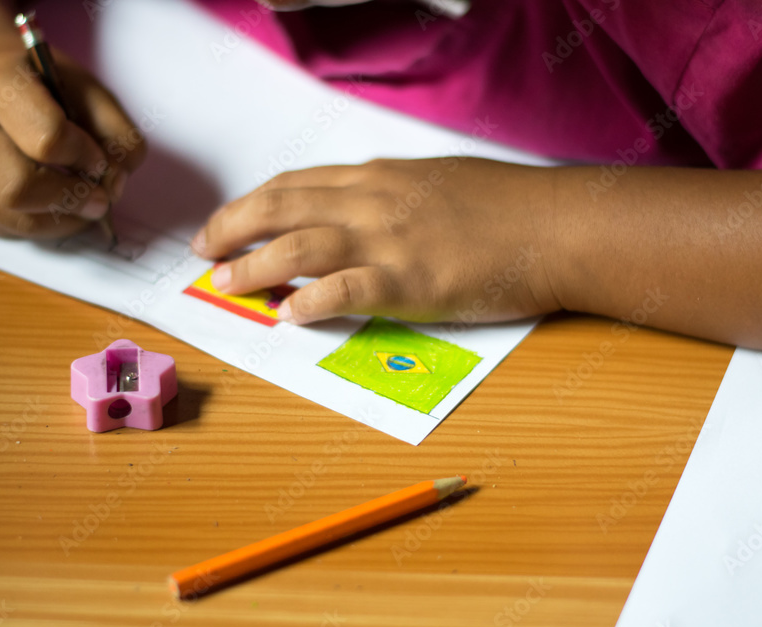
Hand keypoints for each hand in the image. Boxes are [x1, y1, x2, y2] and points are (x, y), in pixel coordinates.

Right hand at [0, 48, 146, 238]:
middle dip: (72, 200)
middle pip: (19, 189)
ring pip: (16, 220)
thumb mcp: (90, 93)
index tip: (98, 160)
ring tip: (83, 203)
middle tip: (100, 198)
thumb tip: (115, 185)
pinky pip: (10, 231)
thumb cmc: (43, 91)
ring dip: (65, 220)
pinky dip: (46, 226)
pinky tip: (56, 206)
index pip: (47, 140)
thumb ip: (117, 135)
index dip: (84, 158)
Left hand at [192, 158, 563, 324]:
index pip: (296, 184)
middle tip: (204, 252)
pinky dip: (311, 300)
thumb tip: (357, 215)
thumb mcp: (436, 182)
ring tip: (225, 284)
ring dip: (255, 265)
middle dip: (233, 228)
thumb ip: (390, 197)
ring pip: (301, 244)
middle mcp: (373, 201)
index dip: (251, 204)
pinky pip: (348, 289)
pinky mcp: (413, 280)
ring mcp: (391, 240)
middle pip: (282, 207)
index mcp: (378, 177)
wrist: (557, 225)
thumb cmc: (506, 205)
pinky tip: (288, 314)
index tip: (225, 223)